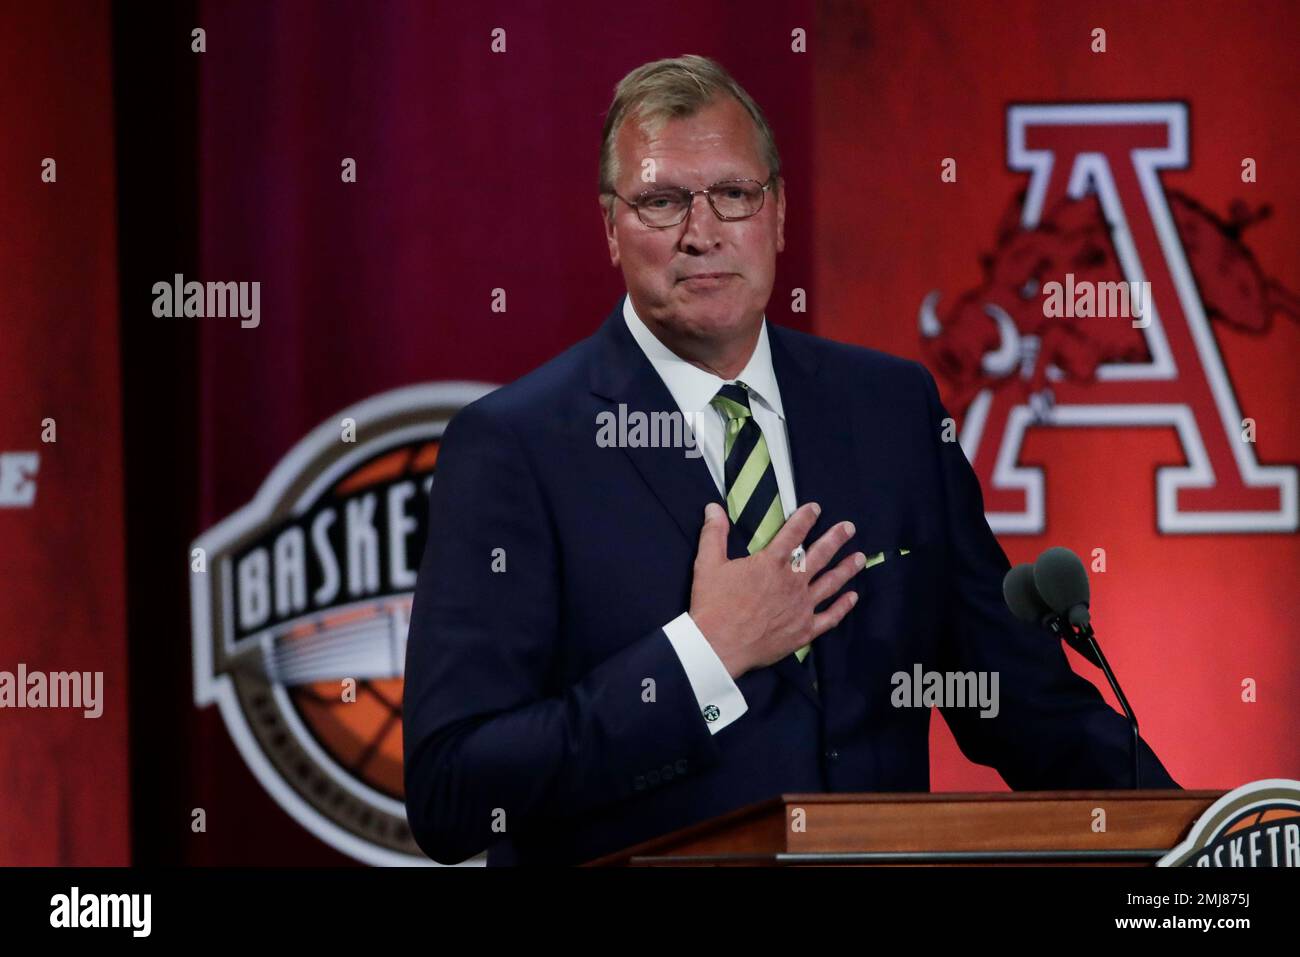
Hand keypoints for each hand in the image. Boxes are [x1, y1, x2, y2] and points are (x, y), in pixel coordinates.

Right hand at [688, 501, 867, 678]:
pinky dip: (843, 607)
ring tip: (859, 558)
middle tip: (849, 527)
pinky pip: (830, 617)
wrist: (718, 645)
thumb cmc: (713, 605)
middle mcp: (792, 582)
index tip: (816, 508)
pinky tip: (852, 597)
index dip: (805, 518)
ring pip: (831, 583)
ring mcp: (801, 607)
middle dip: (836, 538)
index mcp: (771, 563)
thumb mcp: (707, 563)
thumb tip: (712, 508)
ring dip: (846, 569)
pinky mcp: (804, 630)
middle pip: (820, 555)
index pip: (793, 534)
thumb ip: (714, 533)